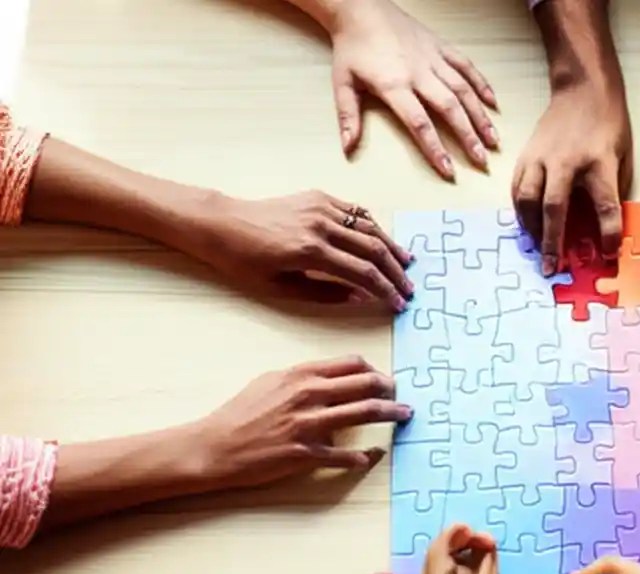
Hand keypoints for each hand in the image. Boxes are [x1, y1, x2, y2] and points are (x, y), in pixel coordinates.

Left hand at [186, 191, 412, 310]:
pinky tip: (382, 238)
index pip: (362, 273)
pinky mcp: (317, 197)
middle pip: (373, 249)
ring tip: (406, 263)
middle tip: (409, 288)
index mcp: (311, 252)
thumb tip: (360, 296)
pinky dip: (373, 225)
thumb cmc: (245, 261)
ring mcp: (320, 207)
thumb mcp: (280, 288)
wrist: (223, 224)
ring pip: (369, 227)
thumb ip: (325, 292)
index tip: (398, 303)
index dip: (385, 290)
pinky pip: (354, 211)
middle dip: (396, 271)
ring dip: (391, 247)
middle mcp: (320, 226)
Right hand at [190, 355, 407, 487]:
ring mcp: (309, 425)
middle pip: (367, 384)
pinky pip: (345, 455)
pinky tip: (370, 457)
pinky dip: (361, 457)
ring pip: (365, 413)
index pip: (352, 364)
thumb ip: (304, 378)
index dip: (374, 371)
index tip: (384, 380)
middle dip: (392, 390)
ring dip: (391, 414)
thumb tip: (332, 382)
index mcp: (301, 375)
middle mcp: (309, 395)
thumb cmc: (241, 413)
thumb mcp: (270, 382)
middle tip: (402, 397)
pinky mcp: (306, 454)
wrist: (215, 446)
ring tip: (405, 416)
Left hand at [326, 0, 497, 177]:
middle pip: (449, 108)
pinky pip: (466, 65)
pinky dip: (481, 83)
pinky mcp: (441, 46)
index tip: (448, 170)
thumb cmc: (352, 48)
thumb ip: (348, 117)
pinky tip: (492, 103)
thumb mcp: (342, 83)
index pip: (419, 123)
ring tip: (493, 139)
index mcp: (394, 85)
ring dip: (480, 115)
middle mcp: (418, 73)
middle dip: (468, 136)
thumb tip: (347, 147)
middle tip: (482, 161)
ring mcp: (433, 58)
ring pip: (463, 89)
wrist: (360, 8)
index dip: (435, 148)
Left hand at [421, 523, 507, 573]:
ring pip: (447, 565)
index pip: (436, 559)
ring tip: (486, 542)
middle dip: (460, 542)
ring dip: (465, 550)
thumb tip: (484, 543)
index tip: (468, 525)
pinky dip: (469, 563)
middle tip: (484, 536)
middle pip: (440, 559)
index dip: (450, 537)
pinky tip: (484, 555)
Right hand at [513, 80, 631, 276]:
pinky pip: (517, 187)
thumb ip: (614, 190)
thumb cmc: (608, 125)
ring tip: (536, 248)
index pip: (605, 204)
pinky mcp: (527, 154)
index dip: (608, 232)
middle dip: (552, 241)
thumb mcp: (623, 156)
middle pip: (554, 206)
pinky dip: (519, 210)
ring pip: (527, 198)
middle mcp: (567, 161)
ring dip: (530, 228)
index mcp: (600, 162)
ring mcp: (542, 157)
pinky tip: (526, 224)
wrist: (582, 89)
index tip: (609, 253)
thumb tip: (603, 226)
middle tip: (551, 267)